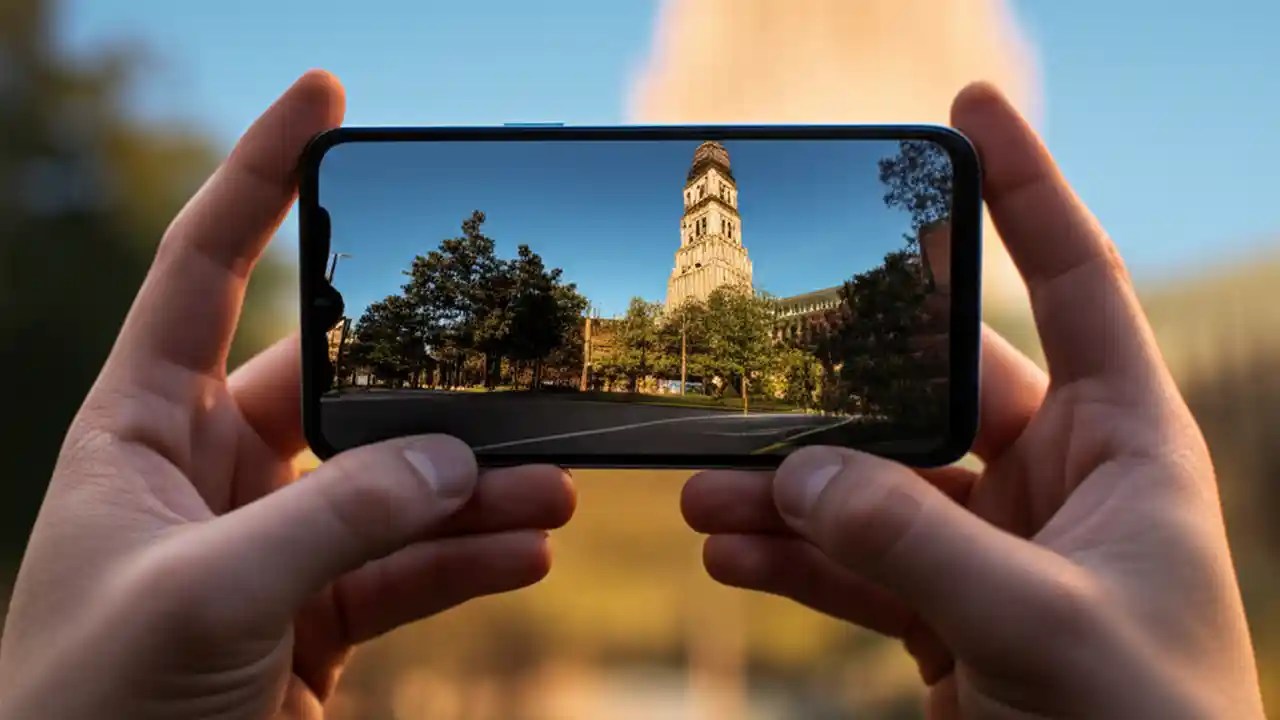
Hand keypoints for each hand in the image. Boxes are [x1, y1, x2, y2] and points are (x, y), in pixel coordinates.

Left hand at [0, 71, 574, 719]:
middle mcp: (208, 476)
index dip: (257, 177)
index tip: (326, 100)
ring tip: (552, 489)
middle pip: (340, 391)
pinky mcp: (312, 621)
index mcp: (140, 432)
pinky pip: (403, 571)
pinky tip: (525, 554)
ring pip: (389, 489)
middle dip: (430, 388)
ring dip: (473, 488)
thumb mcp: (201, 595)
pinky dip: (465, 562)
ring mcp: (269, 549)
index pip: (200, 270)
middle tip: (517, 369)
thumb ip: (329, 518)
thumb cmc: (90, 713)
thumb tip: (453, 461)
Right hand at [683, 83, 1265, 718]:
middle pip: (930, 391)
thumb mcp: (1043, 626)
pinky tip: (733, 556)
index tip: (965, 112)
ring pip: (876, 486)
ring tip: (704, 492)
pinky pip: (858, 563)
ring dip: (789, 489)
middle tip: (747, 379)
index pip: (1076, 280)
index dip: (1025, 190)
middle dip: (833, 394)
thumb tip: (802, 475)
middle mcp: (1057, 480)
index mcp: (1124, 444)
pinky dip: (793, 559)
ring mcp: (995, 546)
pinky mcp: (949, 611)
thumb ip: (919, 545)